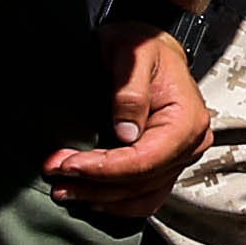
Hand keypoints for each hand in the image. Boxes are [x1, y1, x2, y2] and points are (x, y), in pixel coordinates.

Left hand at [41, 23, 211, 216]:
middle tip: (56, 177)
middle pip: (141, 181)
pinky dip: (118, 201)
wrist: (150, 43)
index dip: (104, 169)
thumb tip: (126, 132)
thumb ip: (129, 89)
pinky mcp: (165, 162)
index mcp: (186, 121)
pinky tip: (91, 198)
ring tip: (65, 190)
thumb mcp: (131, 52)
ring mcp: (179, 156)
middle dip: (95, 183)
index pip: (145, 159)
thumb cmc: (141, 43)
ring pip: (142, 194)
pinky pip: (145, 194)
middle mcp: (190, 144)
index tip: (68, 165)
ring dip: (102, 197)